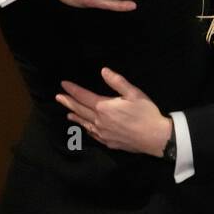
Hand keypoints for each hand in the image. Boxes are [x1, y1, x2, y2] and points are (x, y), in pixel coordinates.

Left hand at [56, 67, 170, 155]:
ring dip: (75, 117)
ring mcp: (103, 133)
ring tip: (68, 114)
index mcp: (104, 107)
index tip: (64, 84)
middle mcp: (99, 121)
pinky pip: (93, 135)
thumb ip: (117, 82)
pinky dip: (86, 129)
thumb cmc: (146, 113)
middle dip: (68, 103)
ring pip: (85, 124)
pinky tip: (86, 128)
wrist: (155, 137)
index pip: (83, 96)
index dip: (72, 90)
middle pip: (80, 110)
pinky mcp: (109, 142)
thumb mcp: (134, 93)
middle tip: (58, 97)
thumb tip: (103, 71)